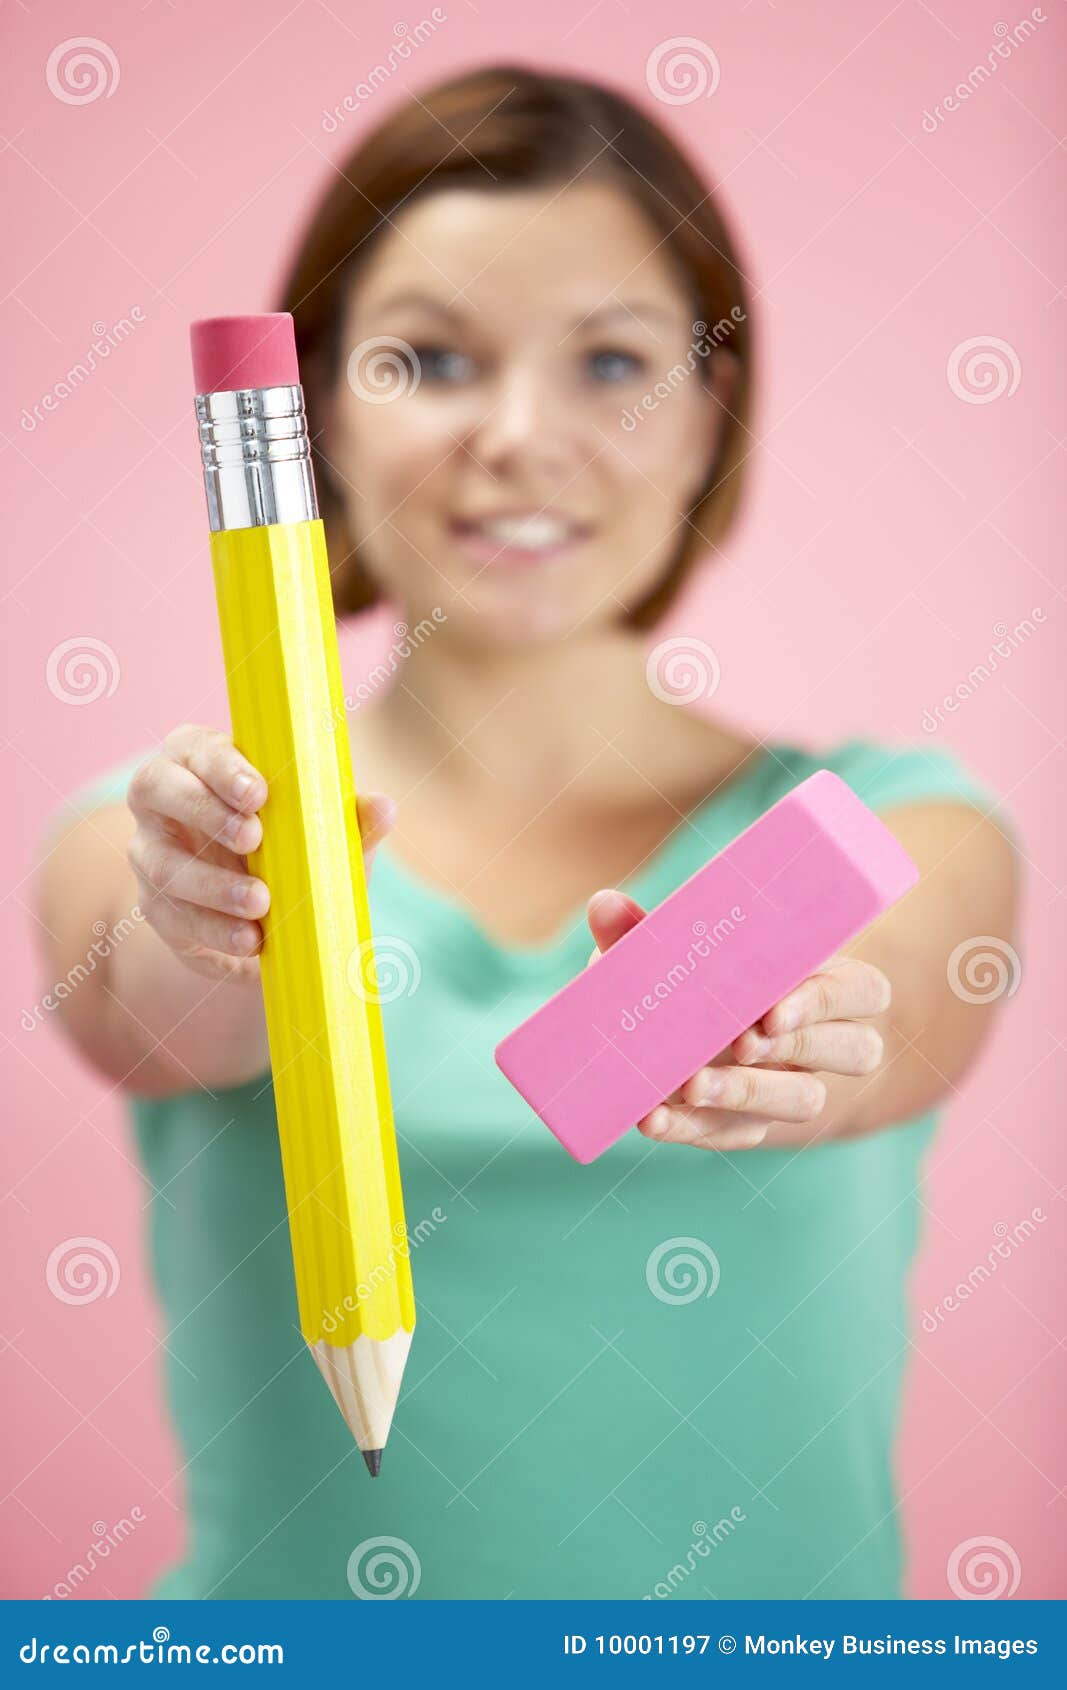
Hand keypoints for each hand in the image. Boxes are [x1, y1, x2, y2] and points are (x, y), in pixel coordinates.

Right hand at [127, 723, 394, 983]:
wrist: (264, 913)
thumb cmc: (293, 845)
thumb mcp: (325, 831)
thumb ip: (350, 818)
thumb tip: (385, 807)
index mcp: (200, 760)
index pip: (195, 746)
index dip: (221, 766)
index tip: (259, 792)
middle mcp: (162, 799)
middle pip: (156, 788)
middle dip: (205, 812)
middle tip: (254, 838)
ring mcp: (151, 853)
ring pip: (162, 863)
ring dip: (212, 884)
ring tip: (260, 902)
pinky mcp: (158, 907)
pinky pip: (174, 917)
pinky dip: (215, 930)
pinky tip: (250, 939)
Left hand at [586, 888, 890, 1150]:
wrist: (672, 1034)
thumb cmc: (691, 973)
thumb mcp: (672, 948)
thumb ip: (642, 930)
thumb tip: (605, 906)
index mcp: (823, 978)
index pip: (863, 991)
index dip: (827, 1002)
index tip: (773, 1011)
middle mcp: (823, 1038)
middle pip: (853, 1051)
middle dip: (795, 1049)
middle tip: (740, 1043)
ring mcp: (792, 1086)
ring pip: (805, 1101)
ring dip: (746, 1093)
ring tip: (691, 1085)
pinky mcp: (751, 1125)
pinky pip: (738, 1134)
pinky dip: (692, 1127)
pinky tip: (653, 1117)